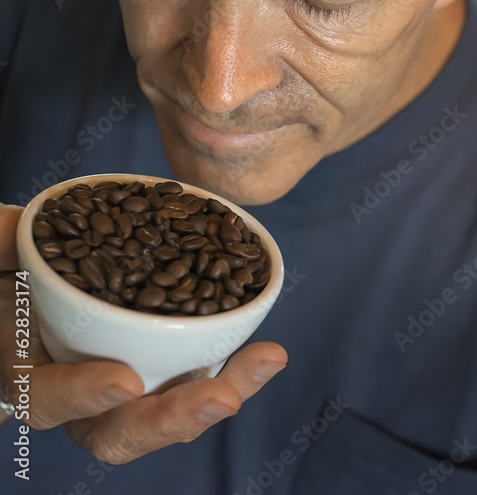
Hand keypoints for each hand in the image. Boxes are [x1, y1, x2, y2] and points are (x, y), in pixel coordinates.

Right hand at [1, 202, 287, 463]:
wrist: (32, 291)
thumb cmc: (10, 279)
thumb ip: (2, 246)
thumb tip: (14, 224)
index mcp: (25, 373)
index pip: (43, 397)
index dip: (79, 394)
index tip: (123, 381)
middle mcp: (78, 400)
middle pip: (120, 432)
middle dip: (172, 420)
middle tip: (220, 398)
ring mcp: (126, 392)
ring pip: (171, 413)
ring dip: (225, 391)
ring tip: (268, 361)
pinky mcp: (165, 374)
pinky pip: (201, 381)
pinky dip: (236, 370)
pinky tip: (270, 354)